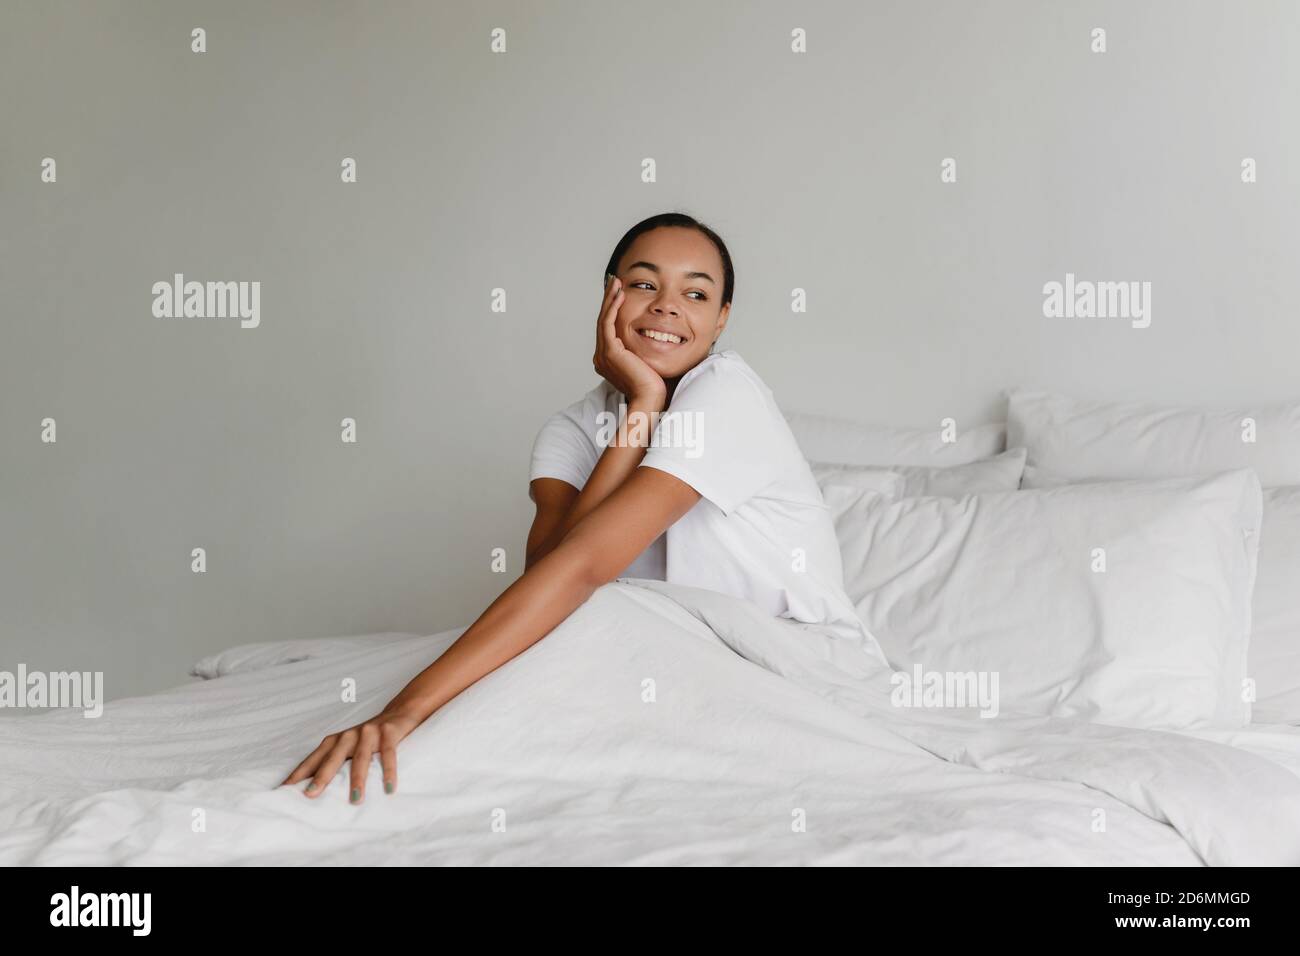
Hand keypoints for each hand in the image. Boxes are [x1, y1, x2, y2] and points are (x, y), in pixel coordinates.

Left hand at [280, 705, 425, 802]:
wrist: (399, 713)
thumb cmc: (368, 739)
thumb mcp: (348, 748)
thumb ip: (334, 764)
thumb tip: (311, 790)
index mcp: (335, 741)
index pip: (313, 759)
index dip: (299, 774)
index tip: (285, 791)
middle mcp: (349, 735)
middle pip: (332, 758)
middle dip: (321, 777)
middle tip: (310, 795)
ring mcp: (369, 733)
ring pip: (361, 758)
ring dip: (357, 779)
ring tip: (355, 800)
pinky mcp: (388, 733)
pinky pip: (388, 754)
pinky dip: (388, 771)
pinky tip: (388, 787)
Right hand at [593, 274, 665, 407]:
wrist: (650, 400)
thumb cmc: (653, 387)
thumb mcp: (646, 363)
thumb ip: (642, 352)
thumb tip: (655, 341)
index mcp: (607, 360)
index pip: (607, 329)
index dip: (612, 309)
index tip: (618, 293)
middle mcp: (601, 357)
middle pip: (603, 321)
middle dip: (608, 299)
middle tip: (613, 281)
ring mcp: (603, 355)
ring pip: (603, 319)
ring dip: (609, 299)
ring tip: (616, 282)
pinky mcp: (611, 352)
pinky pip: (608, 323)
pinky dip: (613, 307)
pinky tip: (620, 295)